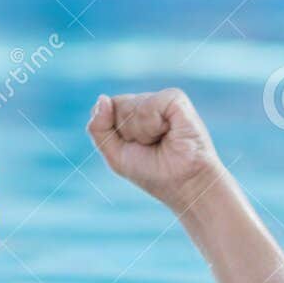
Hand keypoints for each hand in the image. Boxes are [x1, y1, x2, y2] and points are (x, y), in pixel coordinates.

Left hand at [87, 89, 226, 209]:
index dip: (114, 133)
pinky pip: (148, 106)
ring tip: (161, 141)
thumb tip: (102, 97)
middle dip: (127, 133)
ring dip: (141, 133)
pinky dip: (153, 126)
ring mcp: (161, 99)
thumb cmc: (153, 173)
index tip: (134, 148)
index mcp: (130, 113)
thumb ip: (98, 128)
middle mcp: (146, 103)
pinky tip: (169, 133)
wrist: (184, 184)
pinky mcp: (175, 99)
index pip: (104, 109)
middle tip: (150, 147)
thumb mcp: (115, 154)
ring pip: (130, 106)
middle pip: (116, 106)